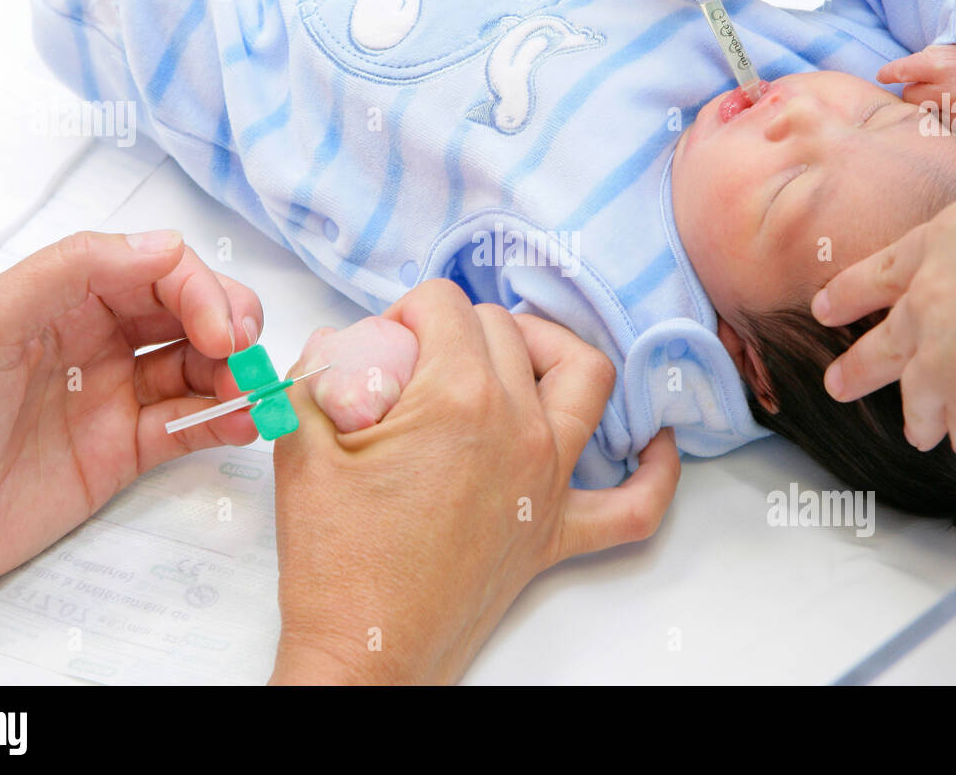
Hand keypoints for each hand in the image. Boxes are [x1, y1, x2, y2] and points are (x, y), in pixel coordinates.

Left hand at [0, 231, 263, 616]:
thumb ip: (71, 271)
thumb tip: (164, 248)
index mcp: (63, 298)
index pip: (155, 271)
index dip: (200, 291)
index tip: (220, 329)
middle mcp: (95, 339)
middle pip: (189, 312)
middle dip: (230, 323)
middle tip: (244, 353)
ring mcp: (113, 396)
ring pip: (199, 367)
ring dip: (234, 373)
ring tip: (247, 394)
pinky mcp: (124, 452)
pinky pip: (190, 426)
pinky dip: (224, 421)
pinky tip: (240, 424)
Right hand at [270, 280, 680, 683]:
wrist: (363, 650)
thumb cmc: (334, 559)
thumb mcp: (302, 444)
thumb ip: (319, 373)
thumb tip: (342, 344)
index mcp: (457, 399)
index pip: (445, 305)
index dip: (406, 313)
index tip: (385, 344)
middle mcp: (518, 429)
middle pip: (507, 330)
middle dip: (460, 327)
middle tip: (421, 358)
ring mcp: (548, 482)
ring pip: (587, 380)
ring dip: (554, 352)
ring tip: (517, 355)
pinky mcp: (557, 533)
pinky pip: (635, 504)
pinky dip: (652, 470)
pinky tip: (648, 444)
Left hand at [811, 178, 955, 459]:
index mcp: (952, 242)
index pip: (885, 269)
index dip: (852, 292)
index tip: (828, 306)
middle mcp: (932, 301)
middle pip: (883, 342)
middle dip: (857, 368)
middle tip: (839, 383)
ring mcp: (941, 361)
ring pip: (918, 399)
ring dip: (921, 418)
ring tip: (919, 432)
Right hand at [878, 45, 955, 150]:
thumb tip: (926, 160)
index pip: (942, 148)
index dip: (940, 136)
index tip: (947, 128)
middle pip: (922, 123)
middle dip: (930, 113)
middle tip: (945, 103)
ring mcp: (952, 86)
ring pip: (910, 98)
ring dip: (918, 92)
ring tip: (936, 85)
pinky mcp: (938, 62)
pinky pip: (902, 72)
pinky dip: (891, 74)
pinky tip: (884, 77)